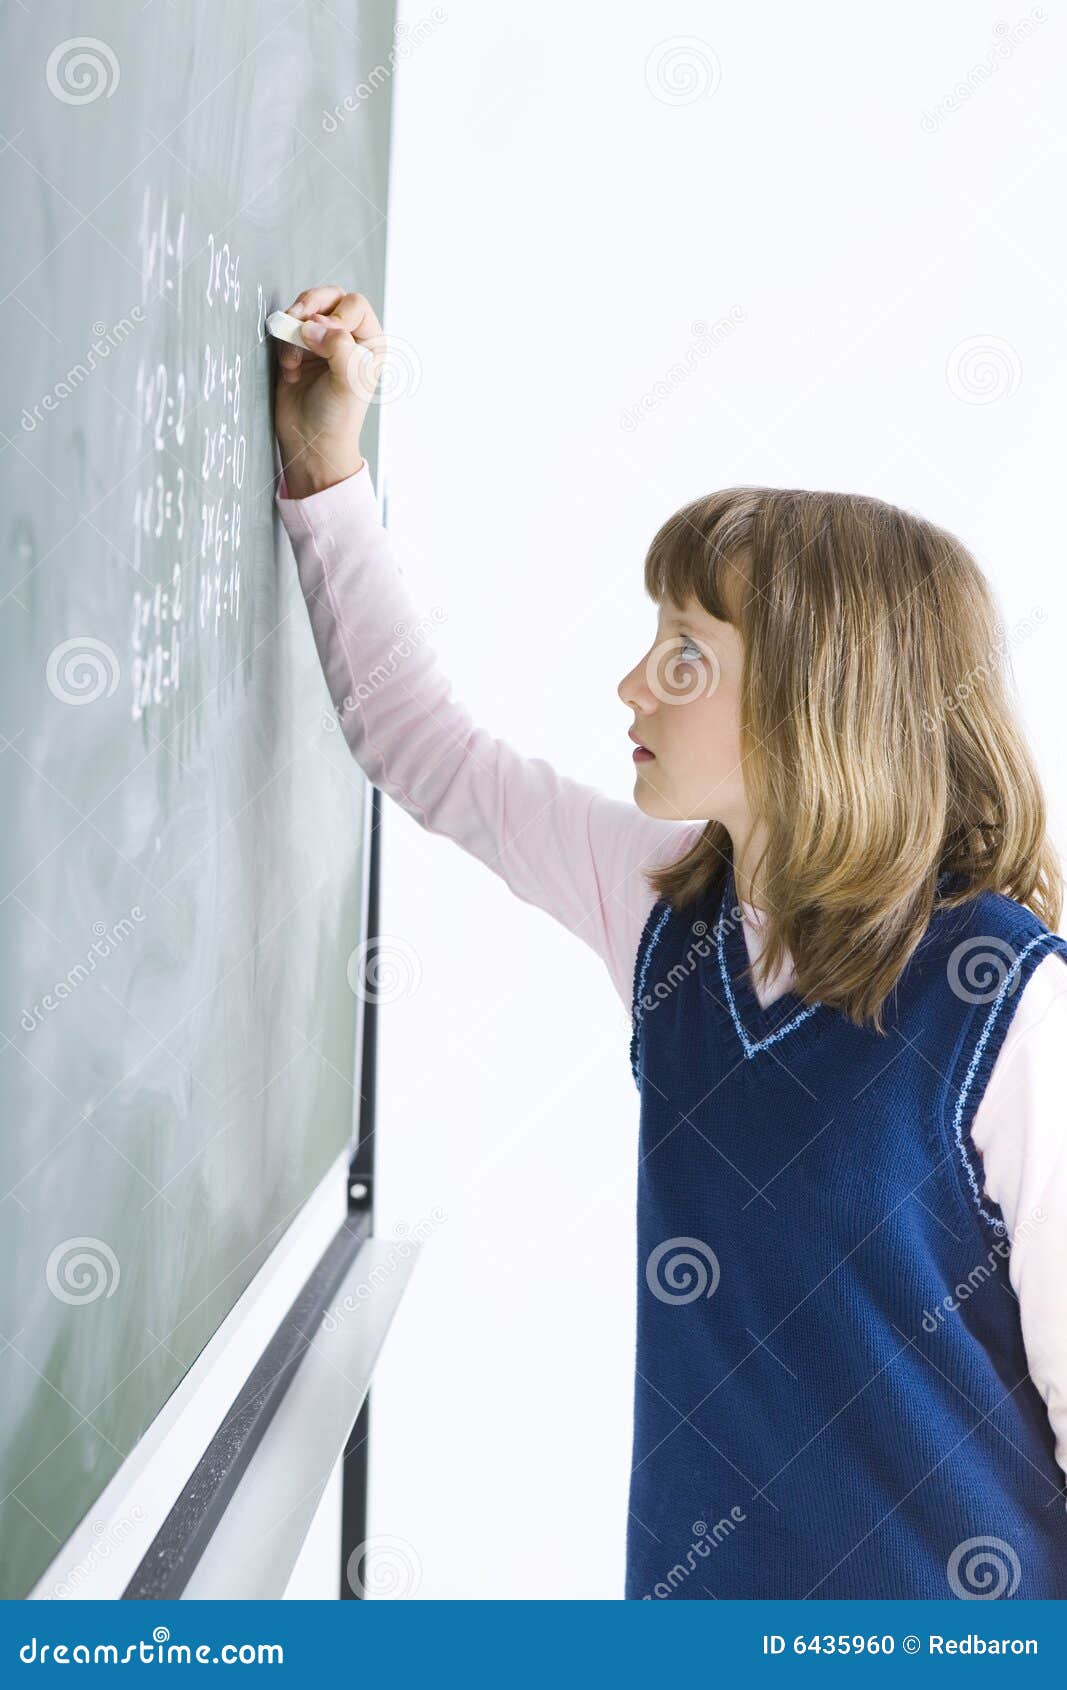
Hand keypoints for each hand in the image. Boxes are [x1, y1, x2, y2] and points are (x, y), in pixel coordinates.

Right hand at [272, 286, 384, 497]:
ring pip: (304, 310)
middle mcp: (348, 337)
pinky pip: (287, 329)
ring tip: (292, 358)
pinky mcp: (298, 349)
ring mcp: (321, 342)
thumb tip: (314, 326)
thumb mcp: (348, 382)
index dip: (336, 315)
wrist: (310, 442)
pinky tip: (289, 369)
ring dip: (293, 328)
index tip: (322, 337)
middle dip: (309, 307)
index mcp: (370, 342)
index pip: (354, 305)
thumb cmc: (337, 417)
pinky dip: (283, 343)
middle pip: (329, 298)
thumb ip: (339, 348)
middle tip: (297, 322)